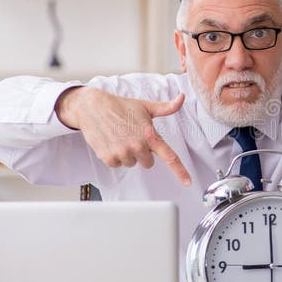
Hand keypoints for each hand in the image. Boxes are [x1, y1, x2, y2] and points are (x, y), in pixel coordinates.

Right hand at [55, 87, 190, 185]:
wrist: (93, 107)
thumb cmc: (121, 106)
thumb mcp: (146, 106)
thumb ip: (166, 108)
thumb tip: (181, 98)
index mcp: (150, 135)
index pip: (169, 156)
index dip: (180, 171)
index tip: (188, 182)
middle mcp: (137, 146)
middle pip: (148, 163)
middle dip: (142, 153)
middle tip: (133, 137)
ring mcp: (123, 153)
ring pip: (132, 164)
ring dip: (127, 154)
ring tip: (120, 137)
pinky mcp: (109, 158)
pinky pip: (118, 164)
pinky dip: (115, 156)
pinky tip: (111, 142)